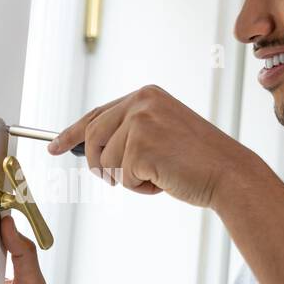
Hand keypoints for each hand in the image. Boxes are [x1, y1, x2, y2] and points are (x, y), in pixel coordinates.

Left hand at [46, 84, 248, 208]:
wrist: (229, 174)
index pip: (96, 114)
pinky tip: (165, 181)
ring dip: (129, 179)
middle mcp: (141, 101)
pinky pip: (122, 178)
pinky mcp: (141, 145)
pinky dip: (141, 188)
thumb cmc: (197, 161)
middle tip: (121, 180)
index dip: (71, 133)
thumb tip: (88, 147)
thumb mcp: (161, 134)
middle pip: (93, 139)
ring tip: (160, 175)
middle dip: (101, 166)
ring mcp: (141, 121)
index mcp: (145, 95)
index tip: (53, 146)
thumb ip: (129, 132)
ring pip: (107, 162)